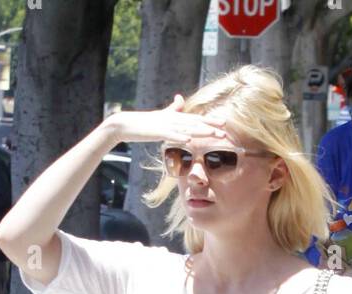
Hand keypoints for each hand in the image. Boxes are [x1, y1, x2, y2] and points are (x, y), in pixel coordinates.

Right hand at [107, 93, 228, 146]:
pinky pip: (171, 135)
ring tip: (212, 134)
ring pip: (187, 128)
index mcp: (176, 118)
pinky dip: (180, 137)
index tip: (224, 123)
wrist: (127, 124)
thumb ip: (173, 108)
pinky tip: (189, 139)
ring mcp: (166, 125)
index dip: (210, 121)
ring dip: (200, 131)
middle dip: (210, 127)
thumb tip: (180, 97)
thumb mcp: (162, 115)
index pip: (196, 119)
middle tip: (225, 131)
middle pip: (195, 123)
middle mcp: (173, 119)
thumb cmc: (145, 122)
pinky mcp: (157, 131)